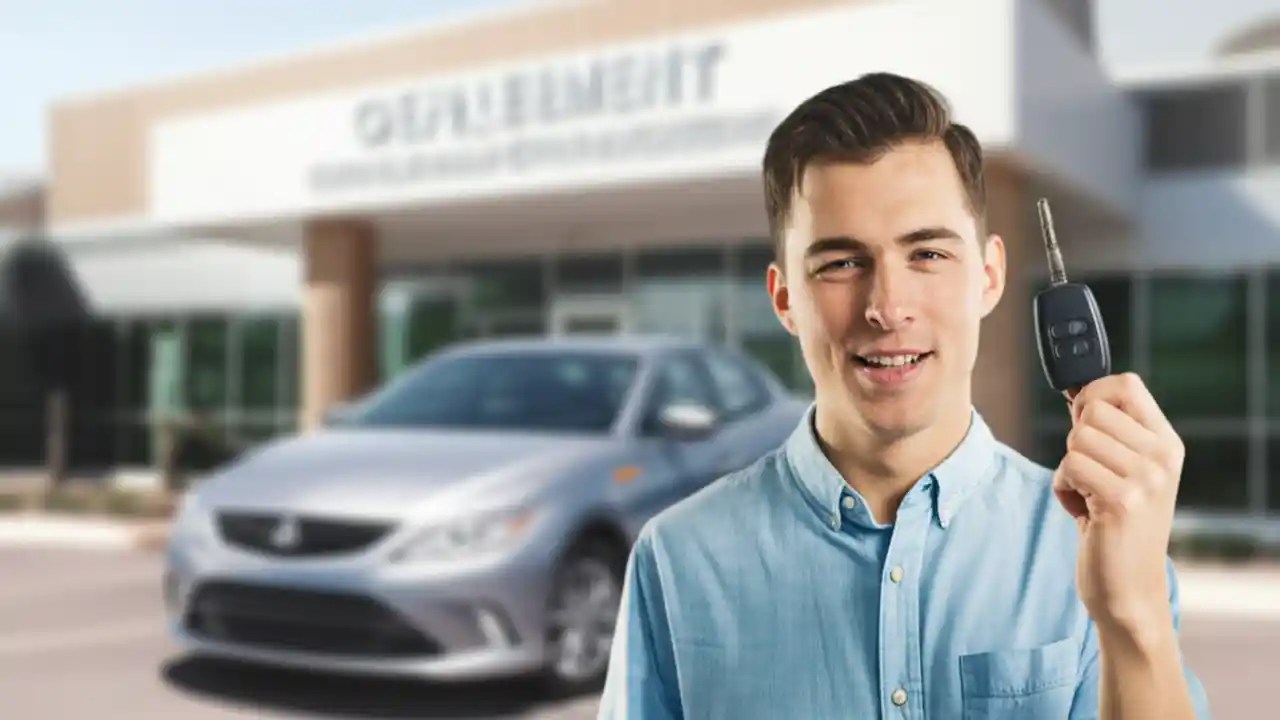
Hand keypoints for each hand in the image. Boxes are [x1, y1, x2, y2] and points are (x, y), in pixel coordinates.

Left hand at [1053, 373, 1184, 633]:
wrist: (1129, 589)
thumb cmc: (1117, 526)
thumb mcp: (1126, 471)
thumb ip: (1108, 432)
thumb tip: (1075, 390)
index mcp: (1167, 443)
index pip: (1126, 384)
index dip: (1092, 395)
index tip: (1083, 423)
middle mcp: (1163, 457)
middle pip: (1092, 410)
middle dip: (1076, 440)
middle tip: (1091, 474)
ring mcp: (1146, 479)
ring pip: (1076, 439)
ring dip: (1069, 469)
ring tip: (1089, 496)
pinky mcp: (1121, 501)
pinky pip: (1069, 467)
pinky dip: (1063, 489)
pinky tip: (1084, 513)